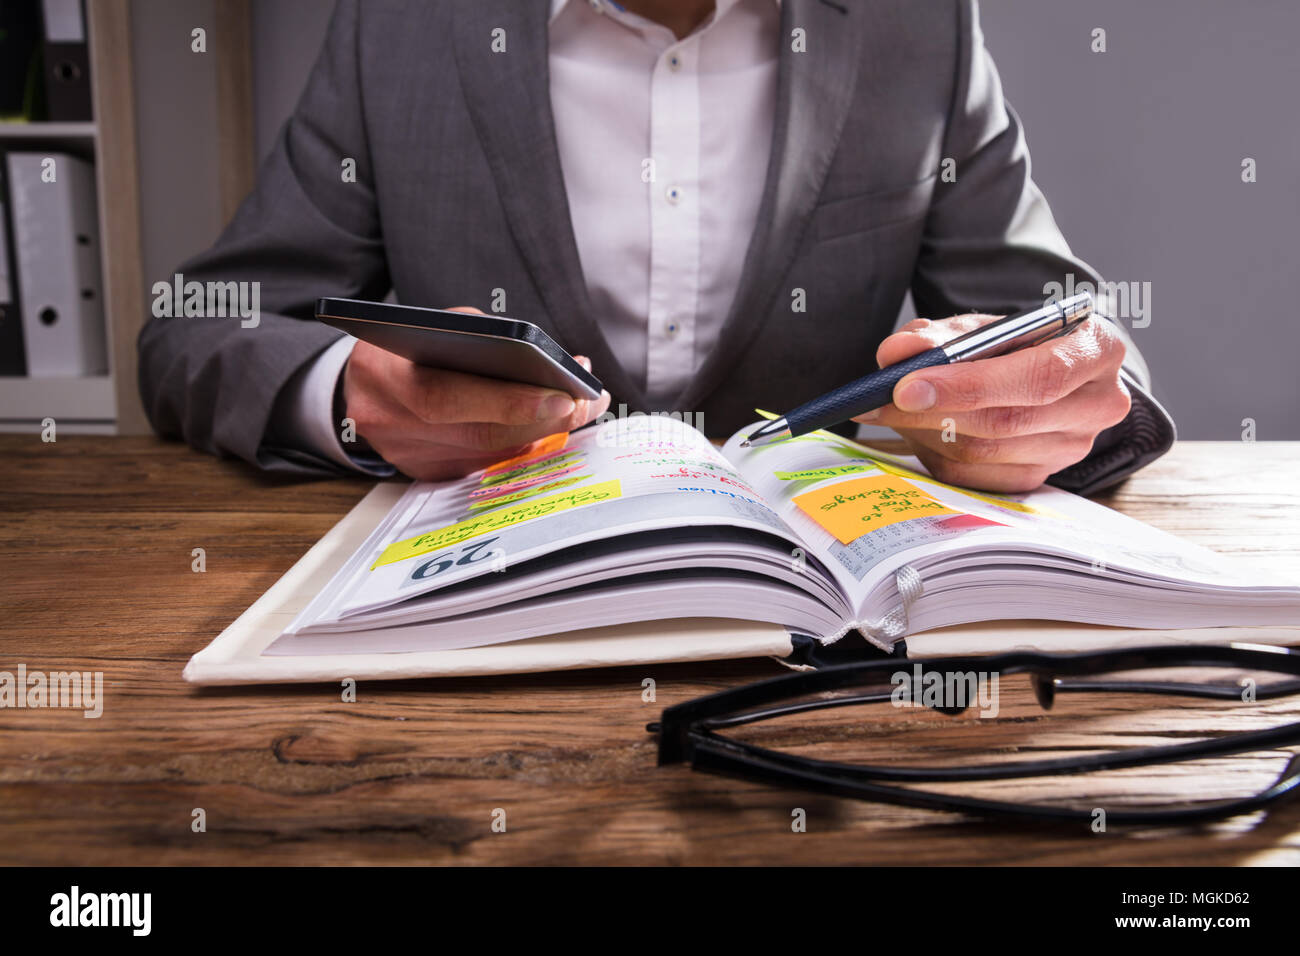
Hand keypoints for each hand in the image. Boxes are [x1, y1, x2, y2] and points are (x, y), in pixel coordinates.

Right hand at [341, 307, 610, 480]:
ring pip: (489, 454)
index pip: (449, 397)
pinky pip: (484, 464)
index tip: (565, 396)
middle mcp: (391, 424)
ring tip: (580, 407)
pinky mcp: (426, 473)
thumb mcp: (433, 325)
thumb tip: (552, 363)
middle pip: (479, 435)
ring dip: (541, 432)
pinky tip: (550, 425)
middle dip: (542, 419)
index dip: (510, 402)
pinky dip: (521, 444)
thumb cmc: (409, 346)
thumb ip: (484, 338)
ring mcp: (407, 457)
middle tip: (587, 403)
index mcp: (384, 374)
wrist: (359, 386)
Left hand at [857, 313, 1131, 492]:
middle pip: (1008, 421)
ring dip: (926, 432)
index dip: (970, 384)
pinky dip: (935, 454)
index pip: (1038, 376)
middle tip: (878, 401)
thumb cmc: (1017, 343)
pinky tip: (917, 430)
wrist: (1045, 371)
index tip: (908, 386)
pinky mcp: (1042, 477)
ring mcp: (1073, 448)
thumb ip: (940, 335)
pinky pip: (976, 477)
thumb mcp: (983, 325)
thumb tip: (898, 353)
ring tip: (891, 410)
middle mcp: (1098, 404)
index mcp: (1098, 349)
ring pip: (985, 452)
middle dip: (932, 411)